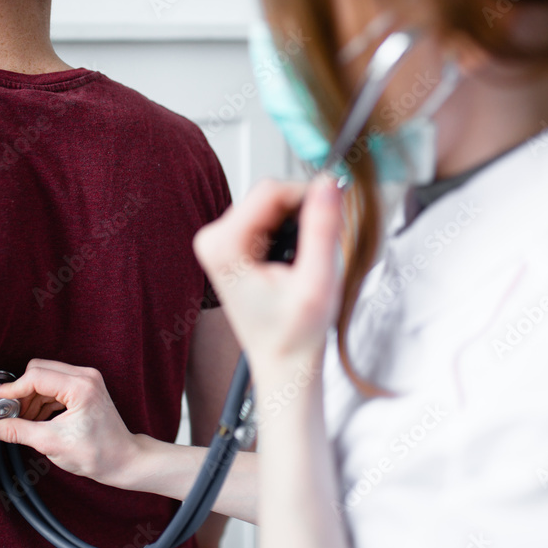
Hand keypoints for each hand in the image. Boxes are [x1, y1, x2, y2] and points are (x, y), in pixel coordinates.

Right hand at [0, 359, 154, 487]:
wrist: (123, 460)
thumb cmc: (96, 454)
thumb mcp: (50, 443)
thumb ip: (15, 432)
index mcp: (80, 386)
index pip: (35, 377)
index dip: (11, 389)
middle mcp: (86, 376)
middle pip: (38, 371)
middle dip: (20, 392)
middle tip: (8, 414)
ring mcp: (87, 380)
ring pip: (45, 377)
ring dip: (30, 397)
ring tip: (23, 421)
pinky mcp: (86, 387)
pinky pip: (55, 384)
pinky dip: (42, 399)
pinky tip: (36, 418)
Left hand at [193, 177, 343, 373]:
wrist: (283, 363)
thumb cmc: (294, 335)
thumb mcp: (317, 282)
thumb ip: (322, 229)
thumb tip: (329, 184)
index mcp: (223, 246)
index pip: (271, 190)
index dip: (309, 196)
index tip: (334, 214)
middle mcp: (213, 239)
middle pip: (270, 195)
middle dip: (303, 214)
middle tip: (322, 248)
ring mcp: (219, 242)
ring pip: (272, 204)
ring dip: (298, 224)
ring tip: (307, 261)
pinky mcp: (231, 245)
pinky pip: (269, 217)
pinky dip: (290, 231)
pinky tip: (296, 261)